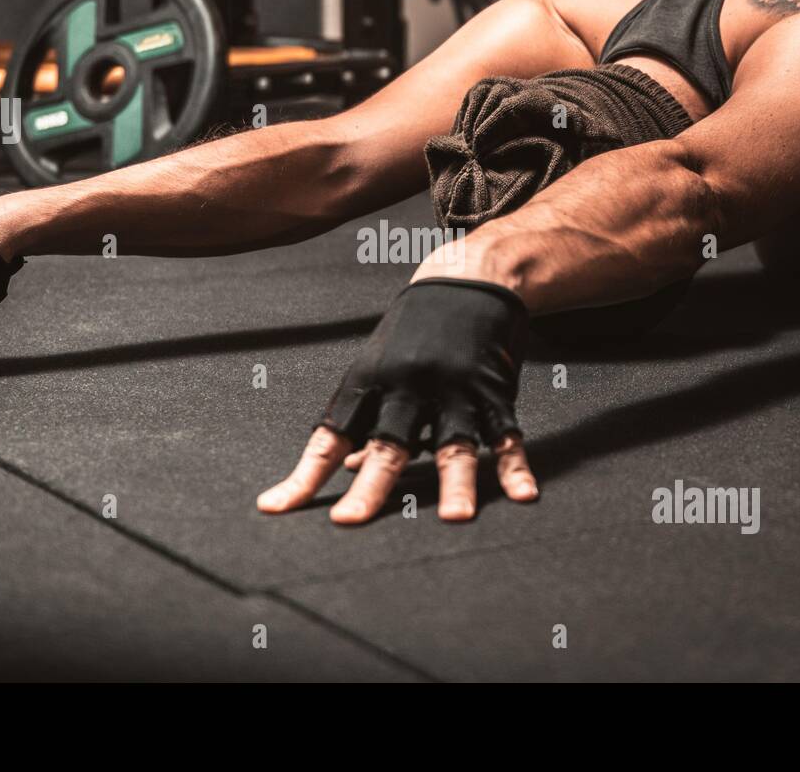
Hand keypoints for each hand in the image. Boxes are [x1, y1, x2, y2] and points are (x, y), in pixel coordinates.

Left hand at [257, 278, 538, 523]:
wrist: (468, 278)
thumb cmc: (415, 331)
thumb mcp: (378, 367)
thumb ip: (366, 422)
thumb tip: (344, 467)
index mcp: (370, 382)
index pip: (330, 436)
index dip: (304, 475)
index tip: (277, 507)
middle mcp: (408, 385)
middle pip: (389, 443)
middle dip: (370, 485)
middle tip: (350, 521)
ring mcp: (454, 387)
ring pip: (453, 441)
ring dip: (454, 482)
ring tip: (455, 518)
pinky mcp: (493, 388)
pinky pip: (505, 434)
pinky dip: (513, 466)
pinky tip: (521, 494)